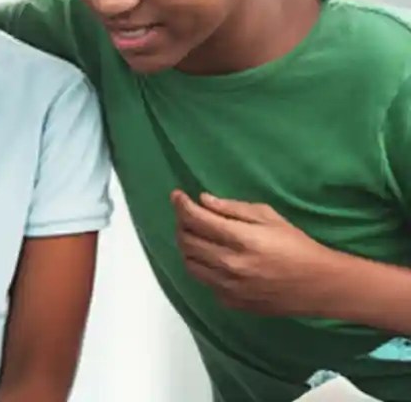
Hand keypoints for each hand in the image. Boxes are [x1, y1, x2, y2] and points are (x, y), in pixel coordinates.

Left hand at [171, 190, 341, 316]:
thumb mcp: (270, 218)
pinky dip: (203, 266)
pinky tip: (214, 258)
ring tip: (197, 235)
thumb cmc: (298, 246)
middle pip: (186, 241)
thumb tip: (203, 200)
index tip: (177, 196)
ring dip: (187, 246)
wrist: (320, 286)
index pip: (196, 219)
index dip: (181, 205)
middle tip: (187, 215)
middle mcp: (230, 264)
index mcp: (241, 239)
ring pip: (189, 263)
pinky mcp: (231, 302)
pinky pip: (205, 281)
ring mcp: (228, 287)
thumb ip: (233, 208)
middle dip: (182, 224)